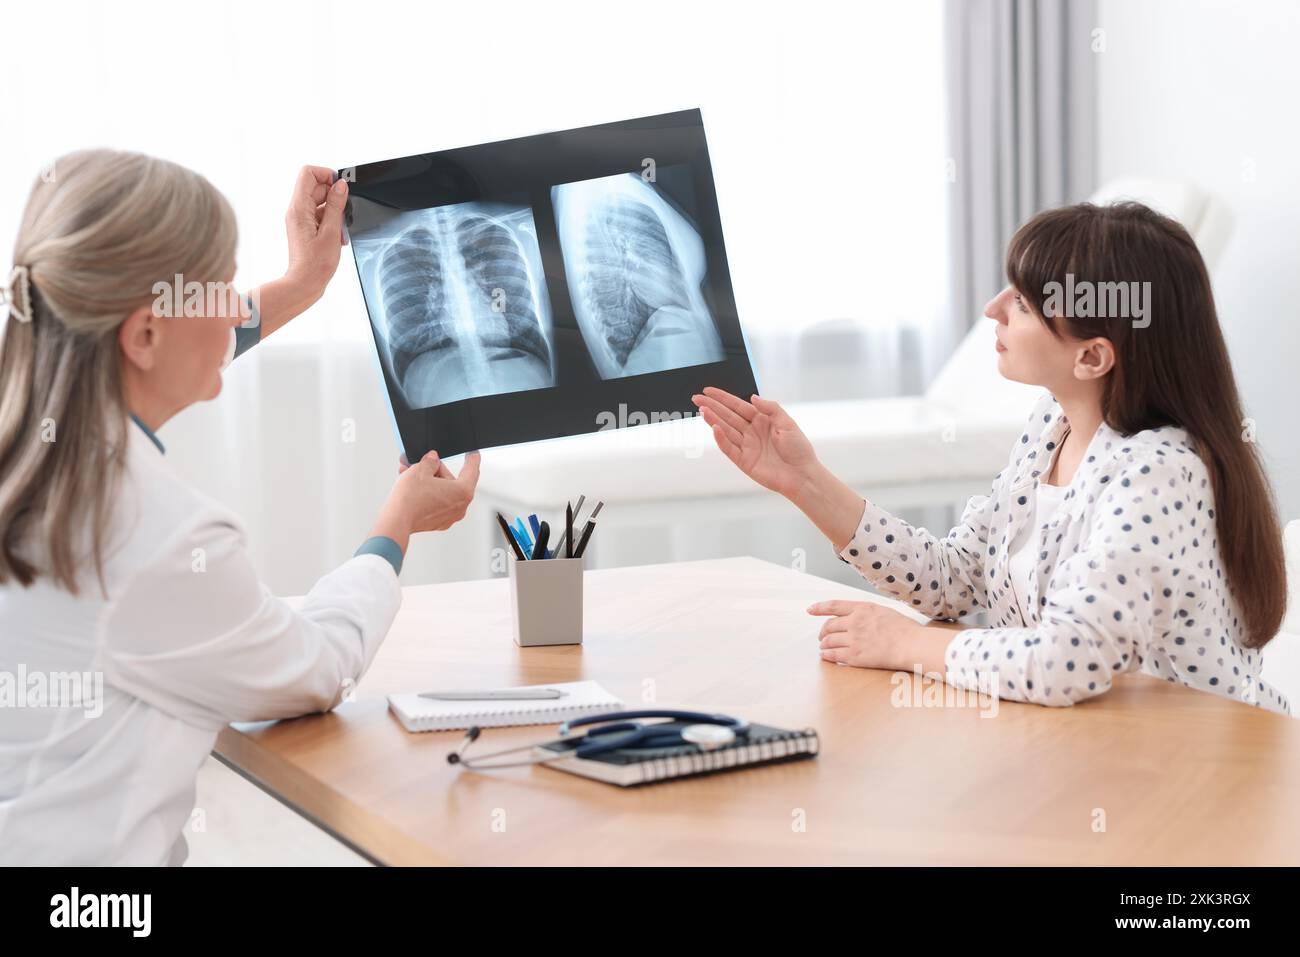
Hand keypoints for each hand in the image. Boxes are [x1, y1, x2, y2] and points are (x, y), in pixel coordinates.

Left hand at [283, 165, 347, 299]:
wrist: (305, 284)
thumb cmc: (315, 264)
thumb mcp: (331, 232)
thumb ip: (337, 206)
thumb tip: (341, 185)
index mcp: (299, 208)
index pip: (308, 173)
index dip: (326, 175)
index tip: (340, 186)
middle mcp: (296, 211)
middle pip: (316, 187)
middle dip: (334, 197)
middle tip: (344, 213)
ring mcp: (300, 220)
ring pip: (320, 202)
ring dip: (335, 212)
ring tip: (340, 231)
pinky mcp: (305, 228)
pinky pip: (320, 216)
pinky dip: (332, 222)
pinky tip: (337, 237)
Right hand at [394, 450, 479, 532]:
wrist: (396, 522)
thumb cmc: (411, 498)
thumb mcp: (420, 469)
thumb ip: (430, 461)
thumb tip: (433, 459)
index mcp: (463, 491)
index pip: (472, 469)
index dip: (472, 458)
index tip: (472, 453)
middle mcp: (460, 506)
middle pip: (452, 480)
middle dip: (435, 469)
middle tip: (421, 462)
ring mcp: (450, 516)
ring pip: (441, 491)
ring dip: (427, 480)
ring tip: (409, 472)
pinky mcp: (438, 522)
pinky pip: (436, 502)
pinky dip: (426, 493)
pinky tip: (411, 486)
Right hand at [691, 387, 818, 497]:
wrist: (802, 475)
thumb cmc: (799, 449)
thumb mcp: (787, 423)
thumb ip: (770, 408)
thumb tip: (752, 397)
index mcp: (762, 421)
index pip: (738, 406)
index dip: (723, 398)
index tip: (708, 391)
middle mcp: (752, 432)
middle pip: (728, 416)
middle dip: (712, 406)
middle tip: (696, 398)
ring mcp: (747, 446)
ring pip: (726, 430)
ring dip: (713, 420)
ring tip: (702, 410)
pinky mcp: (744, 461)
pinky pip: (729, 448)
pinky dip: (721, 439)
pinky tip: (714, 428)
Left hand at [808, 599, 923, 670]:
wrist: (912, 644)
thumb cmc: (904, 629)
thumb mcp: (883, 611)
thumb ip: (866, 612)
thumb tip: (854, 616)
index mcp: (862, 608)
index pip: (834, 605)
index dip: (819, 607)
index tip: (810, 610)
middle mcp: (854, 622)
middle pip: (828, 626)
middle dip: (822, 632)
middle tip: (822, 637)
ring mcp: (853, 639)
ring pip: (828, 641)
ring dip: (824, 645)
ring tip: (823, 647)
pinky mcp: (855, 656)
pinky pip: (833, 655)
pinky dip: (827, 655)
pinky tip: (826, 656)